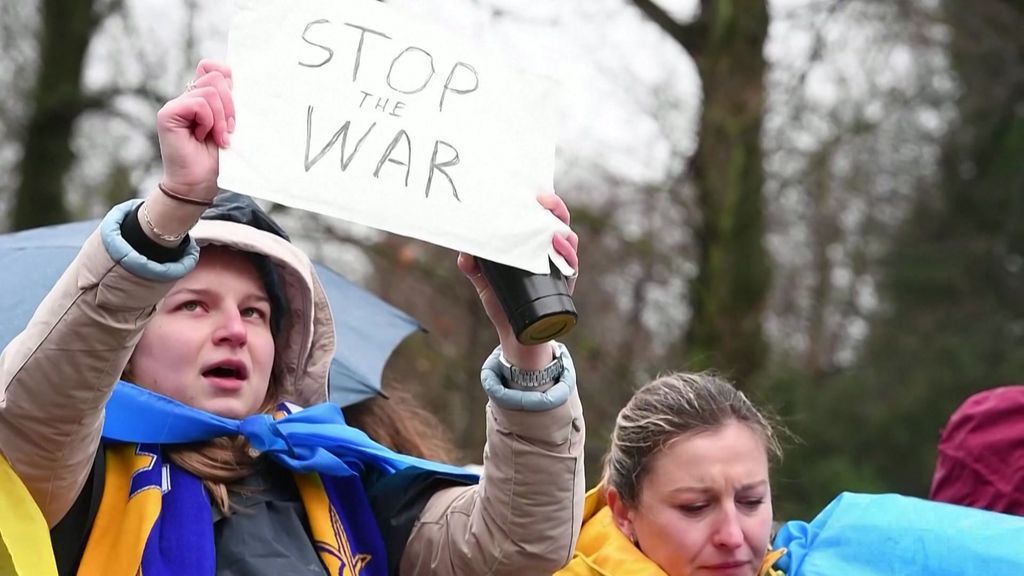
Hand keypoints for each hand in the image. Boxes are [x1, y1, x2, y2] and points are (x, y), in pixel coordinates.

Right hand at [156, 59, 234, 202]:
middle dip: (231, 105)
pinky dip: (209, 121)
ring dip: (222, 118)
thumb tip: (238, 78)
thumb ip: (231, 102)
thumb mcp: (231, 126)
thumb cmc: (218, 160)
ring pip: (210, 91)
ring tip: (220, 138)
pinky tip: (203, 137)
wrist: (199, 185)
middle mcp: (187, 98)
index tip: (238, 101)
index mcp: (202, 98)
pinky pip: (199, 104)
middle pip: (215, 76)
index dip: (228, 76)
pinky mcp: (168, 114)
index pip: (213, 67)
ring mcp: (176, 105)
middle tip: (230, 130)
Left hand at [458, 193, 578, 369]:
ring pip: (569, 240)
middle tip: (543, 199)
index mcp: (533, 244)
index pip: (541, 216)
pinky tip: (558, 245)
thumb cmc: (503, 302)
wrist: (516, 335)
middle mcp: (550, 251)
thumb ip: (473, 266)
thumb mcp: (484, 281)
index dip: (542, 200)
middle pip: (559, 221)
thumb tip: (464, 253)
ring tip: (551, 226)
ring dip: (562, 230)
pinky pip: (573, 264)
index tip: (534, 189)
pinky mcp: (566, 283)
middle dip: (555, 207)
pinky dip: (568, 254)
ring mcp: (560, 266)